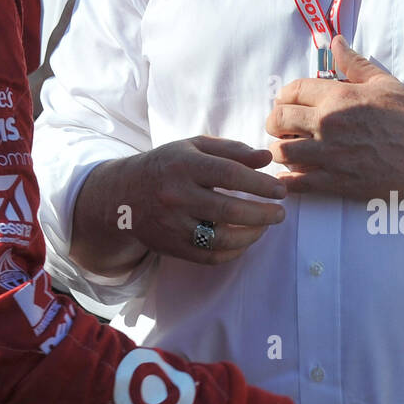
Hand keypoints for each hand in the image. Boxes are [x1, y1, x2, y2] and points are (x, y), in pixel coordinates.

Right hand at [76, 136, 285, 267]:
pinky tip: (245, 240)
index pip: (230, 175)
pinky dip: (234, 252)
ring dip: (252, 235)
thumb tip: (267, 158)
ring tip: (265, 226)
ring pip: (221, 238)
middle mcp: (176, 195)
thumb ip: (232, 150)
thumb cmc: (168, 165)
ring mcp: (173, 224)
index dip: (260, 184)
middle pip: (229, 210)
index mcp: (184, 165)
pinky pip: (209, 256)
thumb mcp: (194, 148)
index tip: (280, 190)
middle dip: (262, 214)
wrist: (123, 194)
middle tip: (280, 213)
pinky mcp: (172, 246)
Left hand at [266, 36, 403, 200]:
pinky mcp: (336, 182)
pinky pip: (297, 182)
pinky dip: (290, 180)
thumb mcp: (383, 82)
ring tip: (291, 151)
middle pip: (278, 120)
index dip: (284, 98)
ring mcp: (330, 155)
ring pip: (282, 152)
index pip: (290, 91)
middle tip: (283, 128)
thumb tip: (335, 42)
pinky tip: (294, 176)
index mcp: (338, 95)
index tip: (288, 104)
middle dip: (276, 123)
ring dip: (281, 151)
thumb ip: (354, 63)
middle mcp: (328, 124)